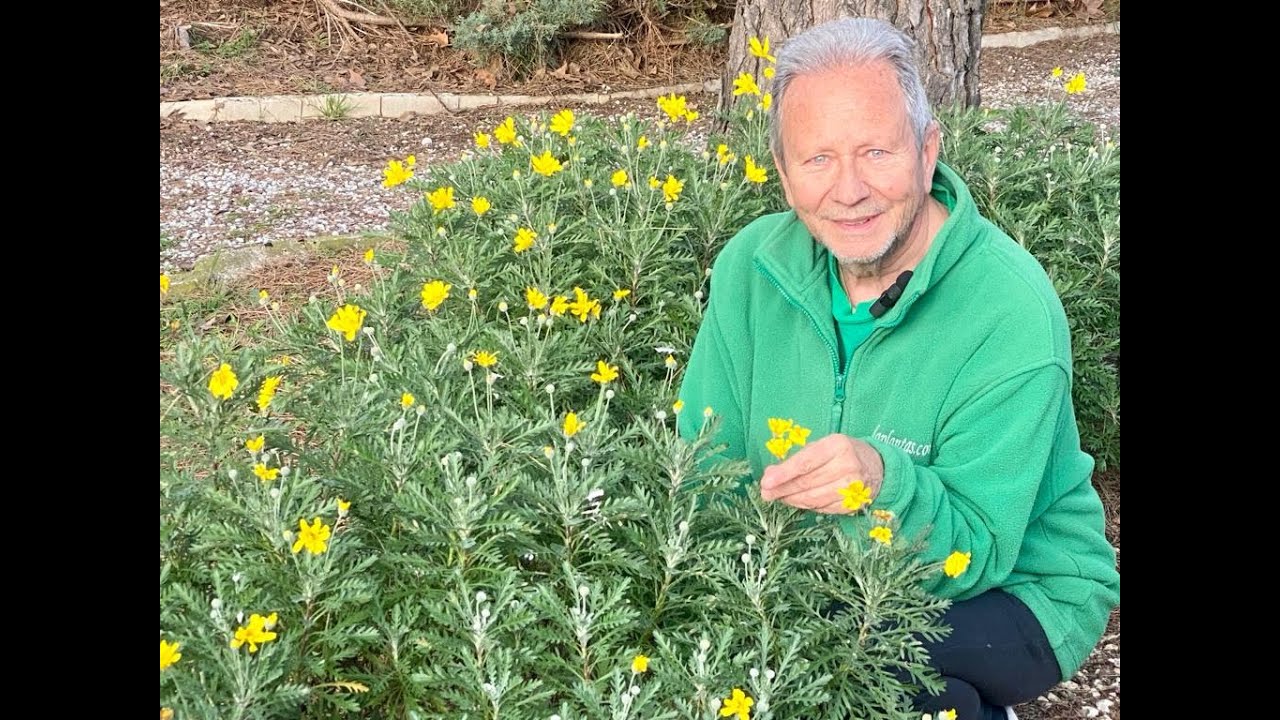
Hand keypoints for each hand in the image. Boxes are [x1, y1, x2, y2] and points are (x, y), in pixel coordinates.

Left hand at [759, 434, 884, 513]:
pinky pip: (822, 508)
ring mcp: (852, 488)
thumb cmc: (842, 453)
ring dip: (792, 500)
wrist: (877, 465)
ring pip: (813, 499)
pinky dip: (807, 506)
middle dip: (783, 489)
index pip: (805, 463)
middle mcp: (847, 466)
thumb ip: (797, 459)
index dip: (784, 474)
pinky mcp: (852, 504)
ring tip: (779, 497)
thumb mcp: (822, 447)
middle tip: (766, 493)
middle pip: (807, 483)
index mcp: (837, 446)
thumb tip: (771, 474)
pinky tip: (797, 501)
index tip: (766, 481)